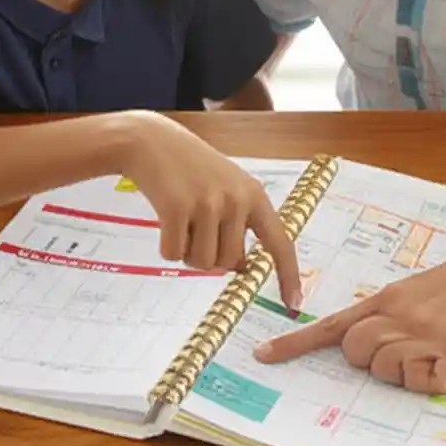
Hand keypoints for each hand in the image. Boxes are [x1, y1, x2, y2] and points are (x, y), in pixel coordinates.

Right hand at [115, 111, 301, 307]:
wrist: (151, 142)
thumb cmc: (191, 170)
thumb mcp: (228, 190)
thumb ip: (239, 225)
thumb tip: (242, 268)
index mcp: (255, 196)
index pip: (280, 243)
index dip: (287, 275)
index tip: (294, 303)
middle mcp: (236, 200)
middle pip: (228, 263)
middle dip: (209, 257)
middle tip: (196, 230)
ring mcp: (207, 203)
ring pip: (201, 263)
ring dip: (187, 253)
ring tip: (182, 222)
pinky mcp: (177, 208)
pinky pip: (173, 255)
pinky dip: (166, 247)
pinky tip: (165, 221)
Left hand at [253, 243, 445, 392]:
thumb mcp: (418, 286)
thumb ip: (388, 309)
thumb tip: (359, 340)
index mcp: (390, 297)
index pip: (334, 324)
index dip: (297, 343)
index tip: (263, 357)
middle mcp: (403, 315)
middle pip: (357, 354)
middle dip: (372, 360)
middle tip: (406, 347)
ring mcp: (430, 336)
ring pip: (388, 372)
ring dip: (407, 371)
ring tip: (436, 347)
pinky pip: (426, 385)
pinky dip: (435, 379)